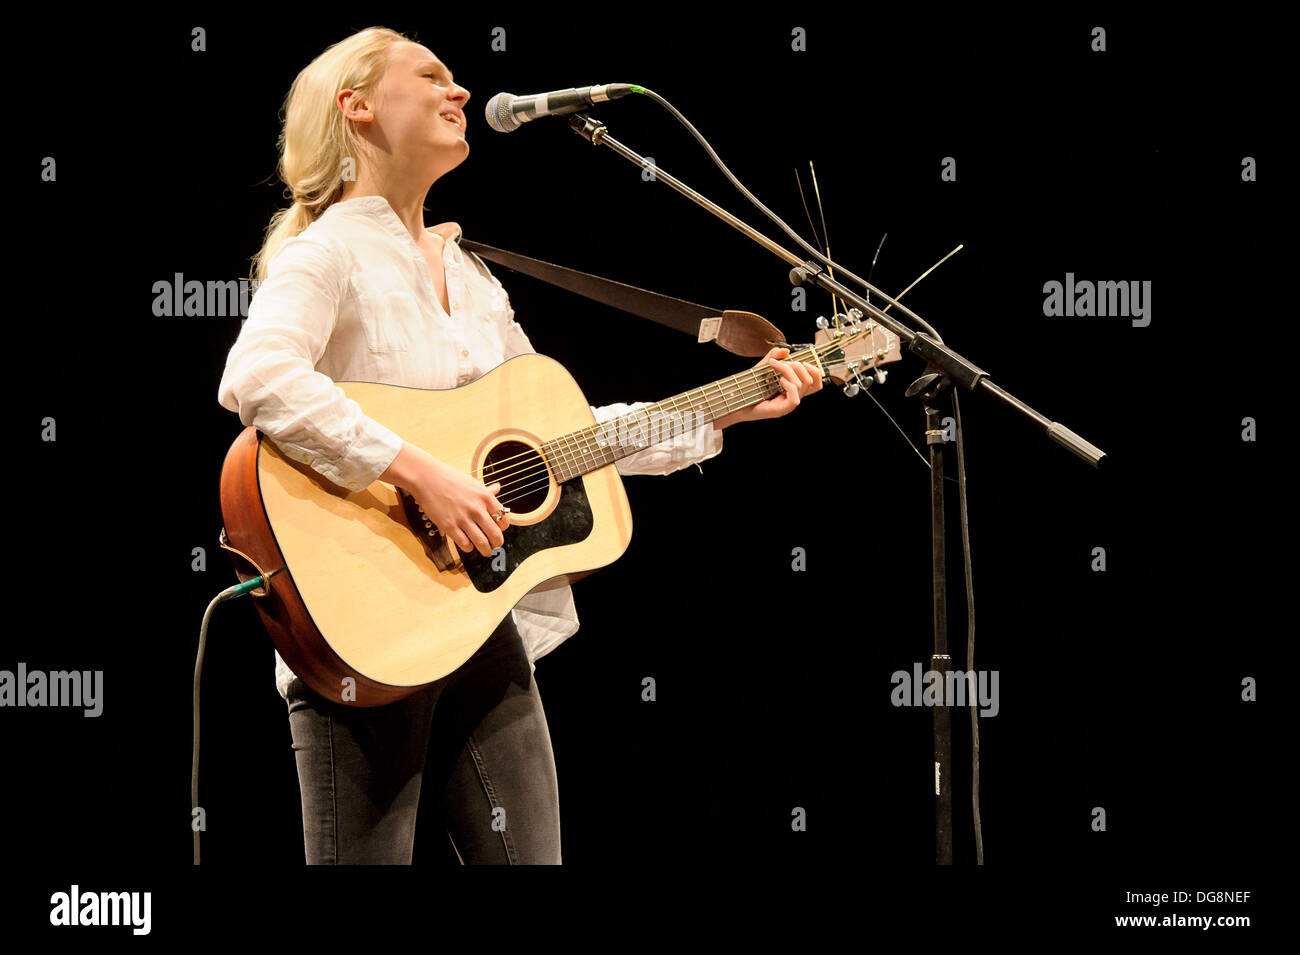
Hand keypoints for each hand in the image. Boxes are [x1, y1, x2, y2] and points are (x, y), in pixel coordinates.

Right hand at [380, 443, 508, 556]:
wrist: (427, 478)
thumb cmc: (450, 479)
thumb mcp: (472, 483)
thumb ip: (486, 490)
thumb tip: (498, 488)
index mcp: (485, 497)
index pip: (503, 519)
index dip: (503, 527)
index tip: (500, 529)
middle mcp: (477, 509)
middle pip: (496, 535)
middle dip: (497, 544)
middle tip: (495, 545)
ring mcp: (463, 519)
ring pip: (482, 543)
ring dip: (486, 550)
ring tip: (485, 551)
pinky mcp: (449, 526)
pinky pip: (465, 544)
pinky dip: (469, 547)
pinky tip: (468, 544)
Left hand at [716, 347, 822, 427]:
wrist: (736, 401)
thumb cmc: (749, 387)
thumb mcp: (762, 368)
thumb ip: (773, 358)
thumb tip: (784, 350)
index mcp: (793, 389)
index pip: (816, 382)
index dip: (815, 370)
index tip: (802, 360)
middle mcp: (794, 397)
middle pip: (812, 381)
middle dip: (799, 366)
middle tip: (783, 362)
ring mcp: (788, 404)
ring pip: (802, 386)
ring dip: (789, 371)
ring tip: (776, 368)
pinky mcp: (781, 410)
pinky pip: (794, 398)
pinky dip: (789, 385)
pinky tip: (779, 381)